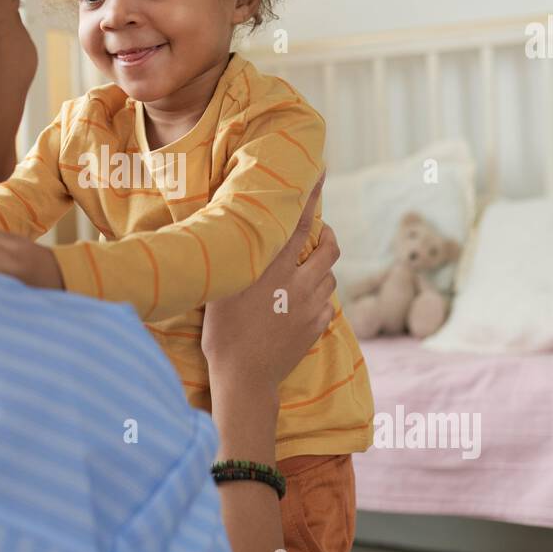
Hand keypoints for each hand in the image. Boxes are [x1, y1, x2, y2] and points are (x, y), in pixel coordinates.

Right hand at [201, 173, 337, 409]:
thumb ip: (237, 262)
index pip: (297, 224)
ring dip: (322, 269)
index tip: (322, 173)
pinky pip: (327, 304)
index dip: (311, 197)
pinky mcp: (317, 327)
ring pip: (330, 277)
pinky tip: (303, 302)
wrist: (245, 378)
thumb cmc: (222, 333)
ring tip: (308, 270)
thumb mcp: (222, 290)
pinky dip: (319, 298)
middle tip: (321, 232)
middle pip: (328, 249)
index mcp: (272, 269)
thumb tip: (235, 238)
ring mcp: (311, 306)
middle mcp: (298, 283)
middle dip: (328, 235)